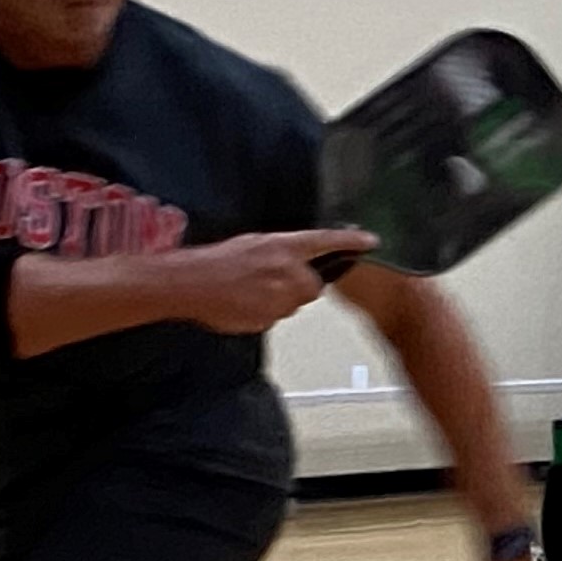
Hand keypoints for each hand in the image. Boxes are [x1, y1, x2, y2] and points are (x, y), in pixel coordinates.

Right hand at [183, 229, 374, 332]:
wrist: (190, 284)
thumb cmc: (217, 261)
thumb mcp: (254, 244)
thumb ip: (281, 252)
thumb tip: (296, 261)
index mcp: (285, 248)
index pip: (326, 242)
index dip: (350, 241)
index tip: (371, 241)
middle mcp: (289, 272)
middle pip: (312, 285)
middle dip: (298, 284)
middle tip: (270, 279)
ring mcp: (281, 298)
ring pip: (293, 303)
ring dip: (280, 298)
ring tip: (250, 289)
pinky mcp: (270, 319)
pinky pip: (276, 317)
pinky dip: (265, 311)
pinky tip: (244, 302)